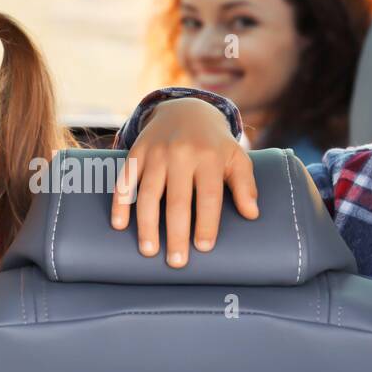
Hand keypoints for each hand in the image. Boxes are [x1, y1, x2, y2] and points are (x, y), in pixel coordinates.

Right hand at [110, 97, 258, 266]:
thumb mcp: (236, 158)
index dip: (207, 223)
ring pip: (149, 194)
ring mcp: (156, 153)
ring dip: (147, 225)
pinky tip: (119, 225)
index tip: (204, 248)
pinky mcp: (136, 152)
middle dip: (176, 234)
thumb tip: (252, 214)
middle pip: (177, 200)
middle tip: (176, 262)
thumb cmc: (214, 144)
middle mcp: (181, 154)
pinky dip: (120, 202)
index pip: (208, 196)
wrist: (184, 109)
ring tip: (149, 251)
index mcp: (209, 157)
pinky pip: (125, 180)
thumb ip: (245, 185)